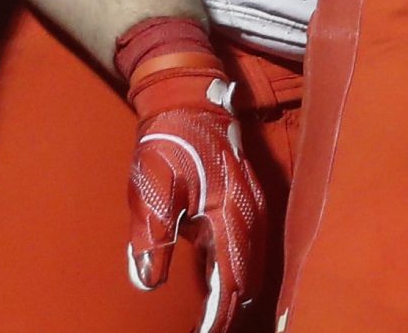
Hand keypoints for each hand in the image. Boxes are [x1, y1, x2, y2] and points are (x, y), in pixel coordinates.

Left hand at [118, 18, 266, 332]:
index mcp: (230, 212)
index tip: (208, 332)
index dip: (221, 310)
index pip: (232, 275)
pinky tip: (232, 275)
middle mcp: (250, 209)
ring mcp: (253, 200)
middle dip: (236, 305)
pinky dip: (245, 265)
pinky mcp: (246, 194)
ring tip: (228, 312)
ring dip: (243, 286)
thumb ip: (153, 239)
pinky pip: (252, 240)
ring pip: (257, 257)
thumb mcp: (152, 192)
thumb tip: (150, 281)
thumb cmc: (169, 142)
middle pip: (252, 271)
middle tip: (218, 329)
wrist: (189, 98)